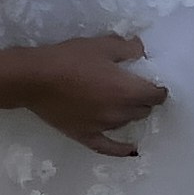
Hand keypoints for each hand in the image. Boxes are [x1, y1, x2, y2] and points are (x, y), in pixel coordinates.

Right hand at [18, 34, 166, 153]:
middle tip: (136, 88)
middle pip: (144, 110)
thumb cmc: (69, 59)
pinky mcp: (87, 136)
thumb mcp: (101, 45)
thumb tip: (142, 50)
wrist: (34, 79)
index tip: (154, 82)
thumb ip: (127, 48)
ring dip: (130, 114)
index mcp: (127, 90)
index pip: (157, 95)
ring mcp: (103, 127)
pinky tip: (132, 149)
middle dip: (144, 99)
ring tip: (124, 104)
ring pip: (128, 123)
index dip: (159, 88)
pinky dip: (123, 149)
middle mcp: (120, 113)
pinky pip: (110, 148)